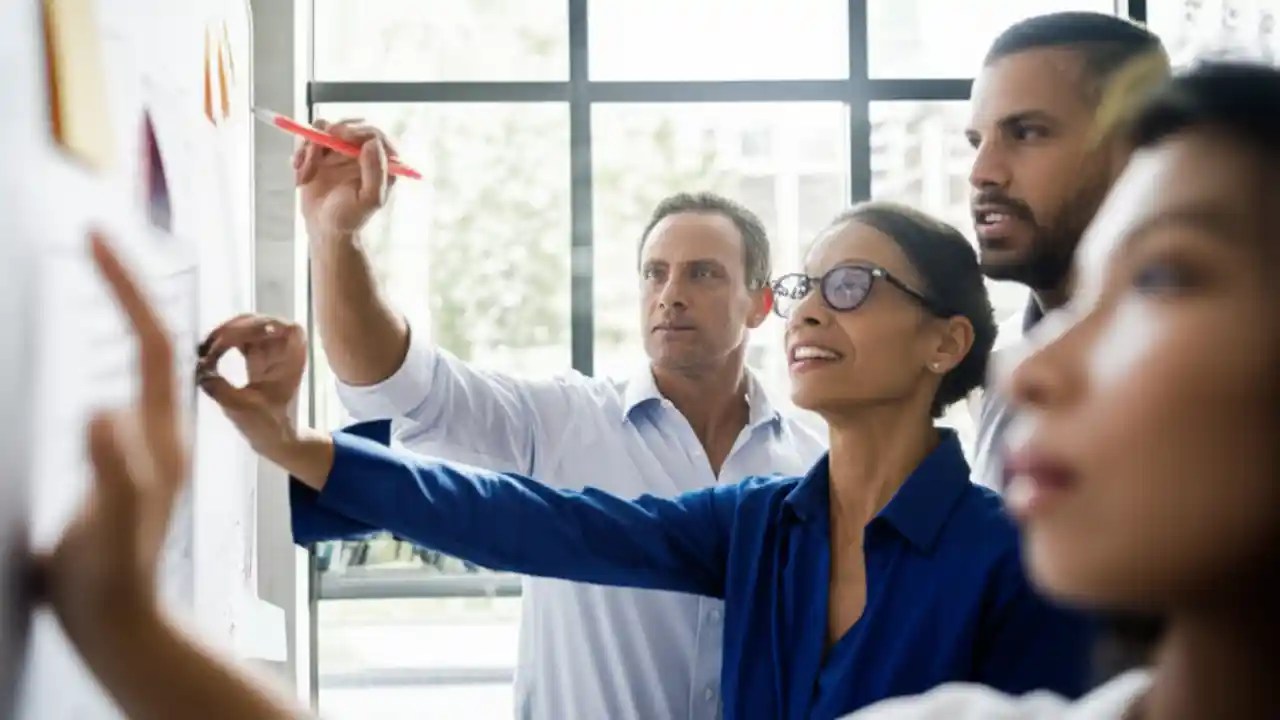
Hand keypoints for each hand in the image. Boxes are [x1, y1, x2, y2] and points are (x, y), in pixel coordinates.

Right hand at [38, 233, 189, 648]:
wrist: (120, 619)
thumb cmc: (113, 577)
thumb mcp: (110, 524)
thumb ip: (113, 473)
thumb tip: (102, 414)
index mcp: (158, 431)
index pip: (149, 341)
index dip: (126, 287)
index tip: (100, 237)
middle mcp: (158, 426)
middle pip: (150, 339)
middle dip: (127, 285)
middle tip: (96, 237)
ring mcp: (142, 439)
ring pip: (138, 360)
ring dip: (122, 311)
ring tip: (101, 271)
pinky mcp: (122, 457)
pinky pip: (117, 386)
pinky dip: (105, 353)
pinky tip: (89, 349)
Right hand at [196, 315, 307, 458]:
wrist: (273, 435)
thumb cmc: (267, 424)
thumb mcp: (243, 408)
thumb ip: (221, 389)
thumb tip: (198, 370)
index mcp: (293, 358)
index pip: (282, 327)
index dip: (258, 326)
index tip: (231, 339)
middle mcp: (284, 348)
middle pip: (259, 322)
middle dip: (231, 330)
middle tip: (209, 347)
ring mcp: (269, 349)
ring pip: (245, 327)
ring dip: (223, 335)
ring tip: (204, 351)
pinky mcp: (255, 353)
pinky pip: (237, 338)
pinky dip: (220, 343)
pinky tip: (206, 355)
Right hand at [294, 119, 399, 238]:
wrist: (325, 228)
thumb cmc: (350, 218)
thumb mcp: (369, 200)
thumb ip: (375, 172)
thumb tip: (372, 142)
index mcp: (382, 161)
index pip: (373, 134)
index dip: (357, 130)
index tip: (339, 135)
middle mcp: (362, 151)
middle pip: (349, 126)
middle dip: (330, 133)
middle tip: (317, 145)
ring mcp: (341, 150)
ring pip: (325, 130)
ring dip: (311, 148)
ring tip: (307, 173)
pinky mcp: (321, 153)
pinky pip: (309, 140)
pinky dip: (301, 154)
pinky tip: (300, 173)